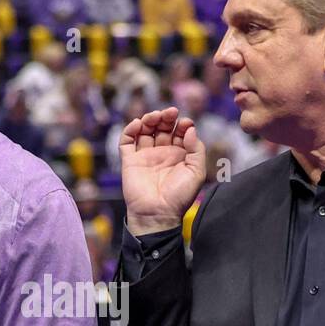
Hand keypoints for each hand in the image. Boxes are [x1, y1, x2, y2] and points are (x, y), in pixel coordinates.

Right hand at [119, 105, 205, 235]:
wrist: (157, 213)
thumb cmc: (179, 196)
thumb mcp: (197, 172)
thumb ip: (197, 149)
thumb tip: (190, 129)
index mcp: (178, 156)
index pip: (179, 132)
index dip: (182, 124)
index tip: (186, 123)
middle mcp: (161, 153)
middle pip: (162, 128)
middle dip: (166, 117)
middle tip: (171, 112)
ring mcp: (145, 156)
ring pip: (145, 130)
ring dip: (150, 119)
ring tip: (155, 116)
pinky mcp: (129, 160)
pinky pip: (127, 140)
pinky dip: (130, 129)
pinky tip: (139, 124)